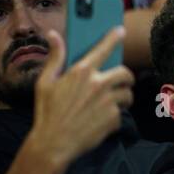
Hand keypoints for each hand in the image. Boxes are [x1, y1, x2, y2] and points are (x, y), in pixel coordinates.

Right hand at [27, 28, 133, 169]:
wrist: (54, 143)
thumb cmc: (47, 112)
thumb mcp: (45, 83)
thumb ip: (55, 57)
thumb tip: (53, 34)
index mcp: (81, 72)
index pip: (103, 49)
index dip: (113, 38)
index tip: (121, 31)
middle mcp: (98, 84)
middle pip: (126, 73)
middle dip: (124, 77)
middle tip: (117, 83)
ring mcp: (108, 101)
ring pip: (127, 94)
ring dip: (122, 97)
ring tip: (108, 103)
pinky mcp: (114, 118)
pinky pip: (121, 113)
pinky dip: (114, 116)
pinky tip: (99, 120)